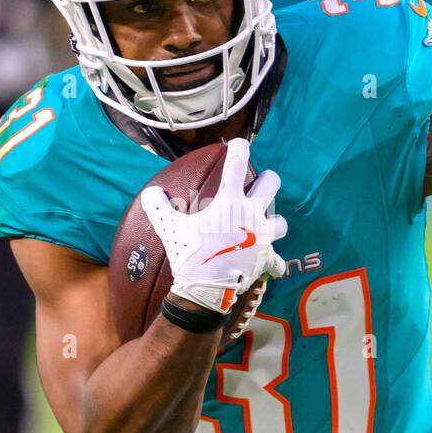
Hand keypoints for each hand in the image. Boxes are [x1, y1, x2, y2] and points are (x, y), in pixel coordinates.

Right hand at [140, 137, 286, 313]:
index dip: (238, 149)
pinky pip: (277, 261)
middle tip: (261, 181)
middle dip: (267, 179)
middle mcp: (252, 215)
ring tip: (266, 223)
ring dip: (273, 220)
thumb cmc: (189, 254)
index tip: (239, 143)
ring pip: (280, 221)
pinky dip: (273, 263)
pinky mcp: (266, 259)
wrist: (206, 289)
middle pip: (271, 184)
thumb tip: (151, 192)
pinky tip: (269, 264)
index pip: (236, 164)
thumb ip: (157, 206)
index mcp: (230, 202)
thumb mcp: (169, 228)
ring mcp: (263, 237)